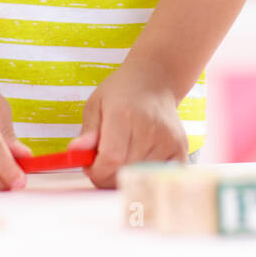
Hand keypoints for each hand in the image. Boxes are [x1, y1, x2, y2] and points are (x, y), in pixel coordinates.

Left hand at [69, 60, 188, 188]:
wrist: (155, 80)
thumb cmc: (121, 93)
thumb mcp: (95, 105)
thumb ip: (88, 132)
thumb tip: (75, 152)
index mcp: (124, 114)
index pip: (111, 159)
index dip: (97, 172)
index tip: (91, 168)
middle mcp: (149, 127)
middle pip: (125, 171)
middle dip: (108, 176)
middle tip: (104, 163)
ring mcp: (168, 139)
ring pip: (141, 176)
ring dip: (126, 176)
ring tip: (121, 158)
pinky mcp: (180, 148)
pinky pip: (159, 176)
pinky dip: (145, 176)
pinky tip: (138, 161)